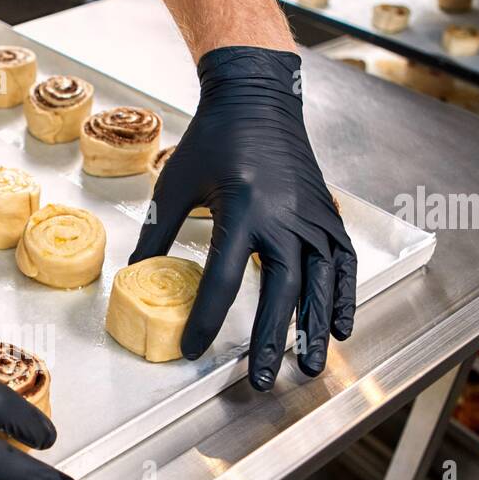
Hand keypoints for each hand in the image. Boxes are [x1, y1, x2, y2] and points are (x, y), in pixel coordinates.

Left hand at [131, 46, 356, 389]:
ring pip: (319, 284)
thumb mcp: (174, 183)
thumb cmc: (213, 139)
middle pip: (281, 292)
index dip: (206, 320)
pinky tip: (340, 328)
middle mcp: (285, 217)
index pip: (223, 281)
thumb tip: (133, 276)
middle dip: (271, 341)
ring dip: (314, 329)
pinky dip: (345, 297)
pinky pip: (344, 263)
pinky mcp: (328, 215)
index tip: (193, 350)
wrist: (258, 99)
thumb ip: (156, 234)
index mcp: (243, 210)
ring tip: (309, 366)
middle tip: (262, 380)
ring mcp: (313, 217)